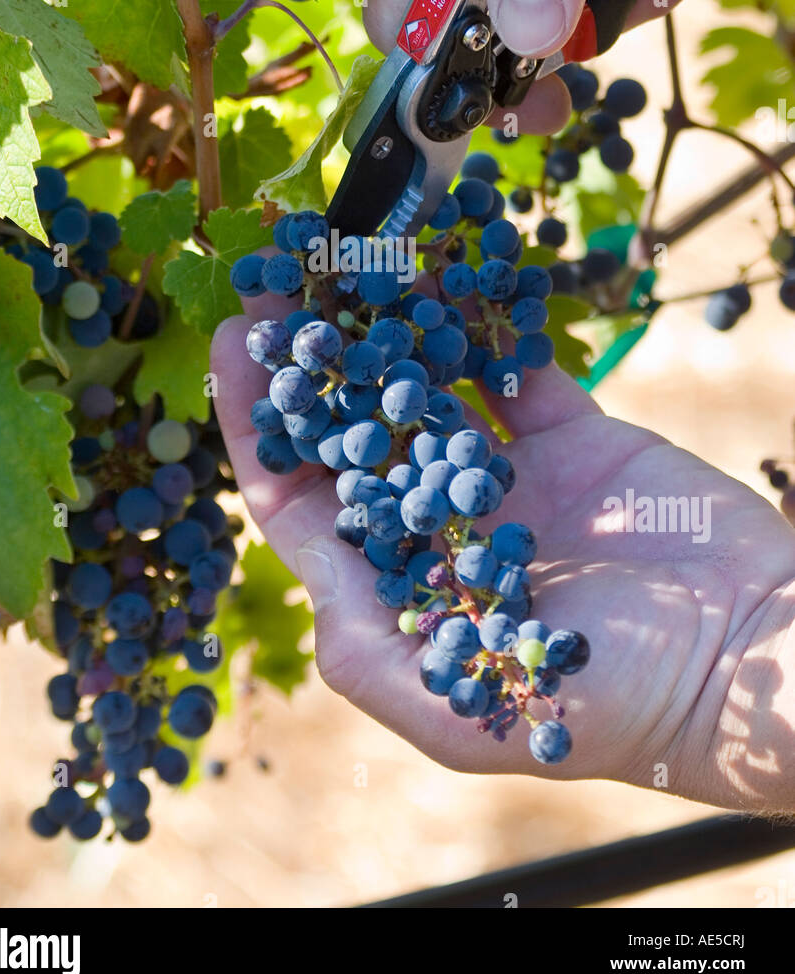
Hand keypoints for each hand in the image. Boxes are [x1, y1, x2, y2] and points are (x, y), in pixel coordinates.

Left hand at [212, 312, 794, 810]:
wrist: (752, 661)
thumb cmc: (610, 707)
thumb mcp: (467, 712)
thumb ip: (368, 650)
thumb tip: (297, 563)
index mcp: (402, 593)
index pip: (302, 504)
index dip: (258, 429)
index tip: (231, 349)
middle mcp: (440, 530)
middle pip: (351, 433)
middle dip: (307, 363)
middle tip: (274, 284)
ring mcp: (505, 477)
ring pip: (425, 389)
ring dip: (382, 329)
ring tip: (341, 262)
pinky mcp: (572, 437)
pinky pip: (514, 366)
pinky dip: (480, 319)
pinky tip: (441, 270)